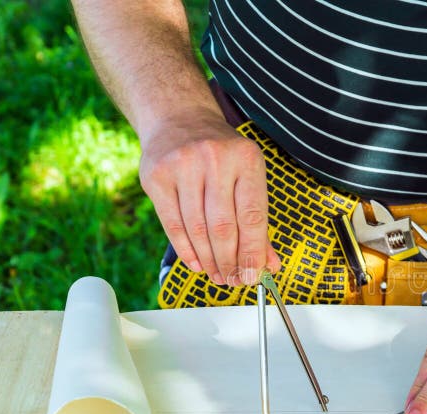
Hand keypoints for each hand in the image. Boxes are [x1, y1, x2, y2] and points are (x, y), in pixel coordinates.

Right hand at [138, 107, 280, 285]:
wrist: (178, 118)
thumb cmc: (221, 155)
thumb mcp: (248, 176)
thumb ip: (258, 221)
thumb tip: (269, 264)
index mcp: (246, 159)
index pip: (252, 216)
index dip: (253, 252)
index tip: (254, 276)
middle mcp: (214, 160)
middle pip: (223, 226)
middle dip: (230, 261)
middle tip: (233, 280)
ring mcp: (183, 166)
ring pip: (197, 228)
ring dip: (209, 260)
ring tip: (217, 276)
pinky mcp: (157, 176)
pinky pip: (173, 224)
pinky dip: (186, 250)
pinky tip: (196, 264)